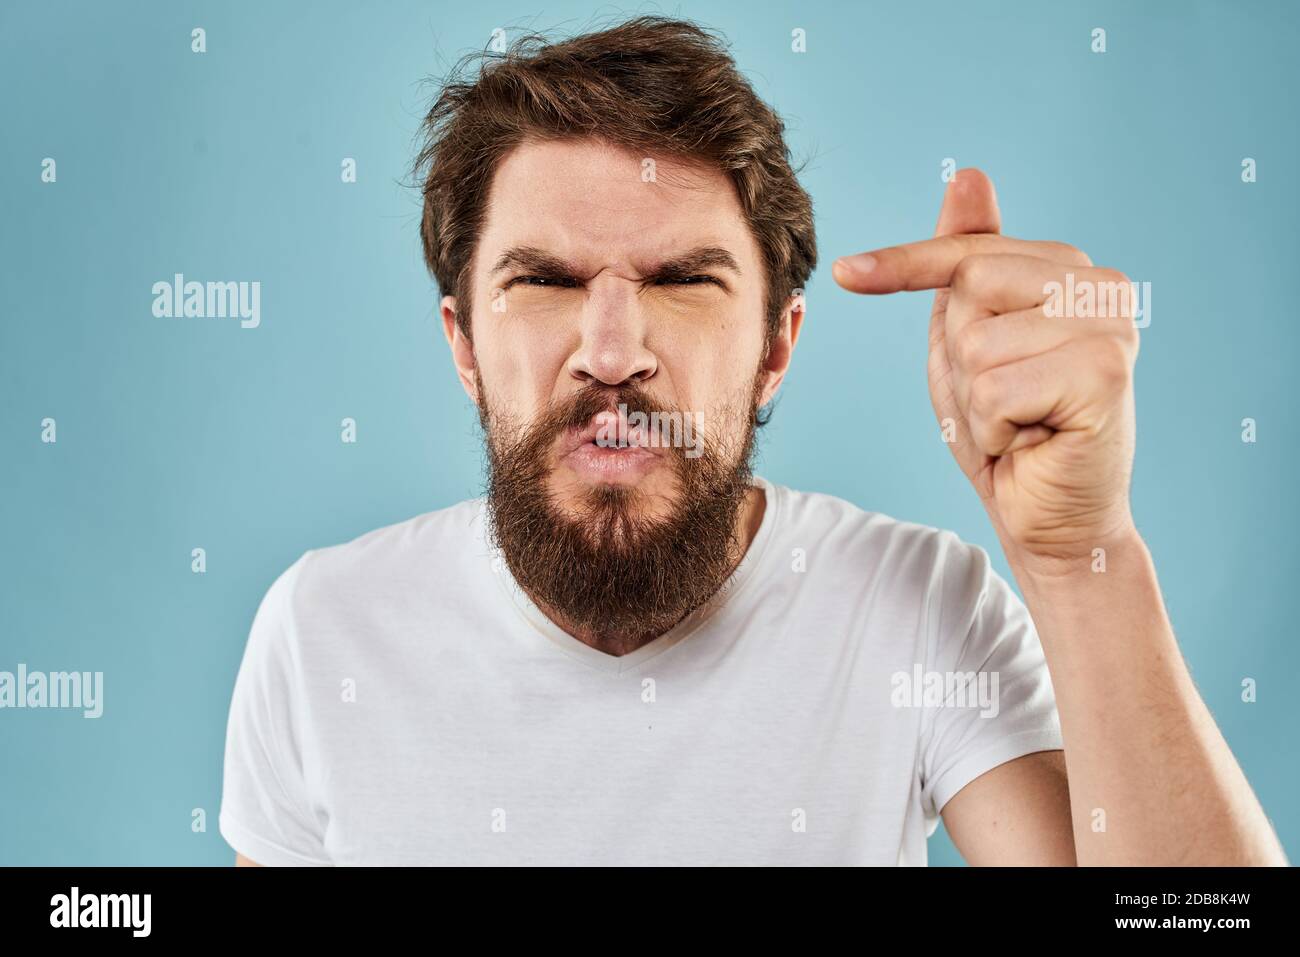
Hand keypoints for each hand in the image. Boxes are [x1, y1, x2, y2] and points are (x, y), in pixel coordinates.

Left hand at [832, 169, 1139, 562]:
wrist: (1050, 518)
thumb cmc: (1008, 430)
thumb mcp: (966, 341)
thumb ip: (963, 266)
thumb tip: (968, 174)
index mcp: (1068, 269)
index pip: (967, 250)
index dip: (902, 265)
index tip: (844, 274)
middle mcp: (1102, 285)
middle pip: (968, 289)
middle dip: (960, 359)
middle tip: (1002, 400)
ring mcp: (1111, 326)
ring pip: (977, 345)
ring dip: (977, 401)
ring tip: (1019, 422)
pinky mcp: (1106, 375)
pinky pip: (995, 389)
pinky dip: (994, 428)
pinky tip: (1032, 440)